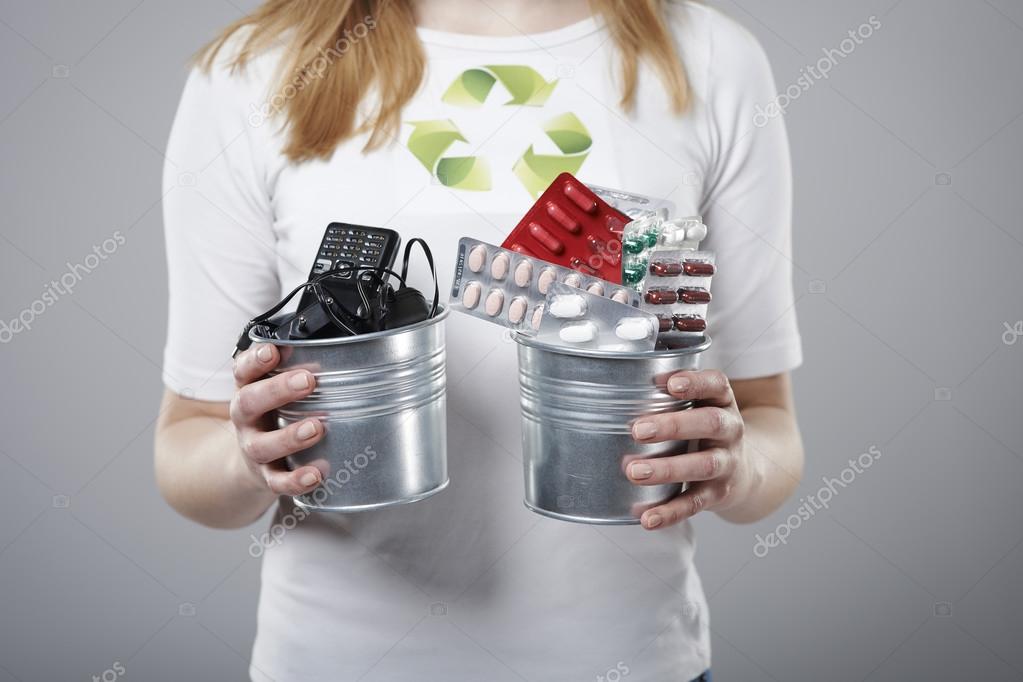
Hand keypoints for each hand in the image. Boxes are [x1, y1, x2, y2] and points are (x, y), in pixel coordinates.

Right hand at [230, 343, 325, 495]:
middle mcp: (246, 419)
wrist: (250, 460)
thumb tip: (346, 343)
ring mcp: (254, 448)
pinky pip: (278, 481)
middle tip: (308, 381)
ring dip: (290, 436)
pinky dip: (296, 480)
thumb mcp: (275, 387)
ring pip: (263, 445)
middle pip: (249, 402)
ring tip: (316, 428)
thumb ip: (299, 367)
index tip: (273, 351)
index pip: (243, 370)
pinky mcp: (266, 476)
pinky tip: (316, 474)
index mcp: (248, 389)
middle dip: (278, 390)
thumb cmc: (273, 413)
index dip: (255, 360)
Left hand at [627, 369, 753, 529]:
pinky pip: (694, 503)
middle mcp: (730, 430)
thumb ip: (668, 395)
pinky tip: (646, 518)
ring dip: (667, 469)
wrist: (745, 472)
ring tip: (634, 472)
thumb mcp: (698, 406)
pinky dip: (670, 512)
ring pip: (702, 465)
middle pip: (710, 423)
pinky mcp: (717, 494)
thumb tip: (615, 384)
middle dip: (674, 426)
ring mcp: (726, 463)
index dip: (696, 382)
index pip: (716, 385)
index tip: (670, 384)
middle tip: (638, 430)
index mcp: (722, 402)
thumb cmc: (703, 430)